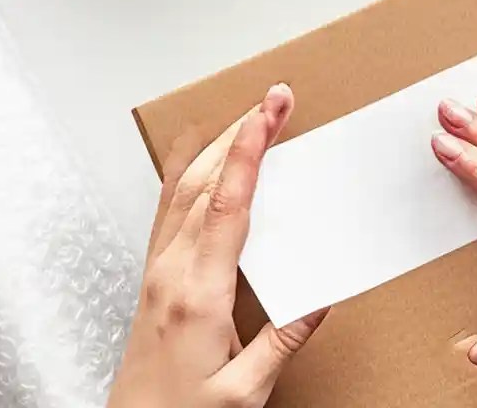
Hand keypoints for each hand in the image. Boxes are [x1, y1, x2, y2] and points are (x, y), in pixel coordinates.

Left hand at [108, 84, 326, 407]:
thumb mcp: (244, 391)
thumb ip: (284, 340)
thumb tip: (322, 297)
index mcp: (197, 292)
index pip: (227, 203)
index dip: (250, 150)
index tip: (269, 111)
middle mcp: (171, 270)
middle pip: (205, 180)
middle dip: (241, 131)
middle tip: (275, 97)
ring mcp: (157, 269)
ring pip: (184, 188)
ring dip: (219, 145)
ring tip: (251, 116)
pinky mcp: (154, 276)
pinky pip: (170, 207)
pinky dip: (191, 171)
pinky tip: (201, 157)